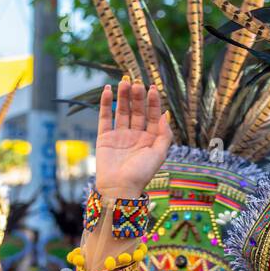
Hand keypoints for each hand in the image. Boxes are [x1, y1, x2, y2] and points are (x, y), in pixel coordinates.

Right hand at [93, 79, 171, 198]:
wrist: (119, 188)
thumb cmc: (141, 174)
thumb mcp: (159, 154)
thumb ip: (164, 134)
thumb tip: (165, 114)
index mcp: (149, 139)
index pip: (152, 116)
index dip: (153, 102)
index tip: (152, 89)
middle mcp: (135, 135)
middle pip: (137, 111)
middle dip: (137, 97)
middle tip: (137, 83)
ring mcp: (119, 135)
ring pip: (122, 111)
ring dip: (123, 96)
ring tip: (124, 82)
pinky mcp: (105, 137)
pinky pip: (105, 117)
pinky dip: (105, 104)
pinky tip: (108, 90)